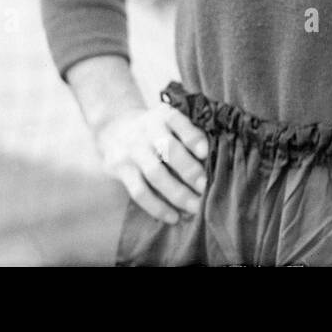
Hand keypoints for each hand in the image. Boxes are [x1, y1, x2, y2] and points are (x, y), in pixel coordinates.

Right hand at [95, 105, 210, 224]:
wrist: (113, 129)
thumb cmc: (155, 129)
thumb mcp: (168, 120)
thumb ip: (189, 132)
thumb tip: (218, 158)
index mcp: (164, 115)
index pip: (178, 121)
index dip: (192, 137)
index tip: (206, 152)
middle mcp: (147, 130)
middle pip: (168, 149)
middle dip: (189, 170)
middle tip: (206, 186)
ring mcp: (133, 151)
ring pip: (155, 174)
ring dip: (177, 193)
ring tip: (195, 207)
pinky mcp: (122, 170)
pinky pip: (139, 191)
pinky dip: (157, 207)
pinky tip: (174, 216)